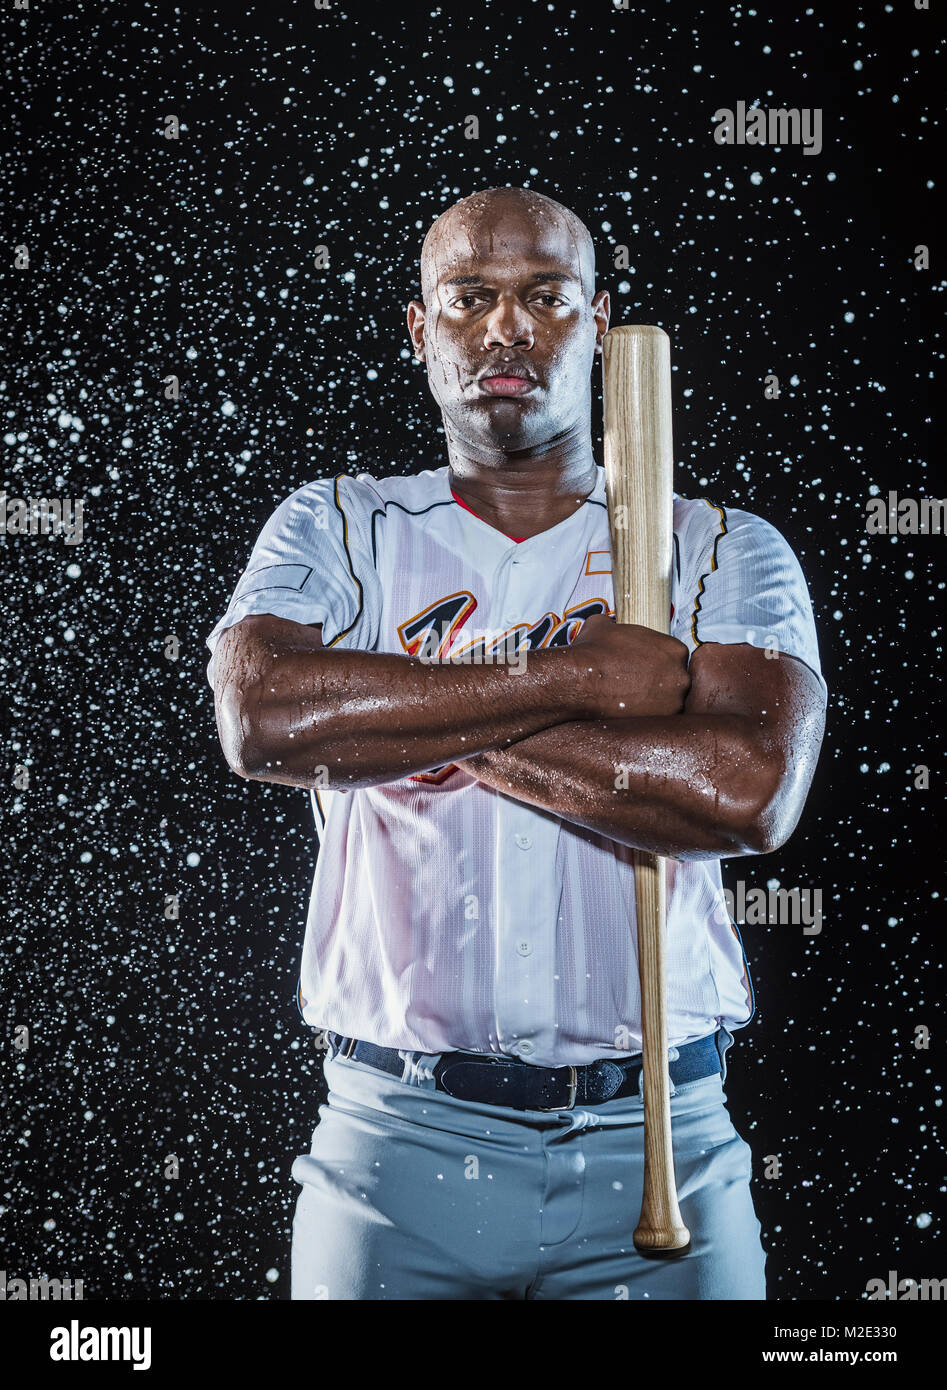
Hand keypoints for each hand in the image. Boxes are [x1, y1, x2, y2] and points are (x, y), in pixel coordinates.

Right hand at [569, 613, 690, 718]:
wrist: (580, 679)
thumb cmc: (593, 652)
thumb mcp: (604, 625)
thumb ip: (617, 625)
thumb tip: (609, 626)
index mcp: (675, 649)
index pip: (675, 657)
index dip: (659, 663)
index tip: (646, 668)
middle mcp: (680, 675)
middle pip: (676, 680)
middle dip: (660, 683)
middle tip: (640, 685)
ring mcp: (674, 701)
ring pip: (669, 702)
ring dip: (655, 702)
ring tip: (633, 700)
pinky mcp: (660, 720)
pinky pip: (657, 718)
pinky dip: (646, 716)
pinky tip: (630, 711)